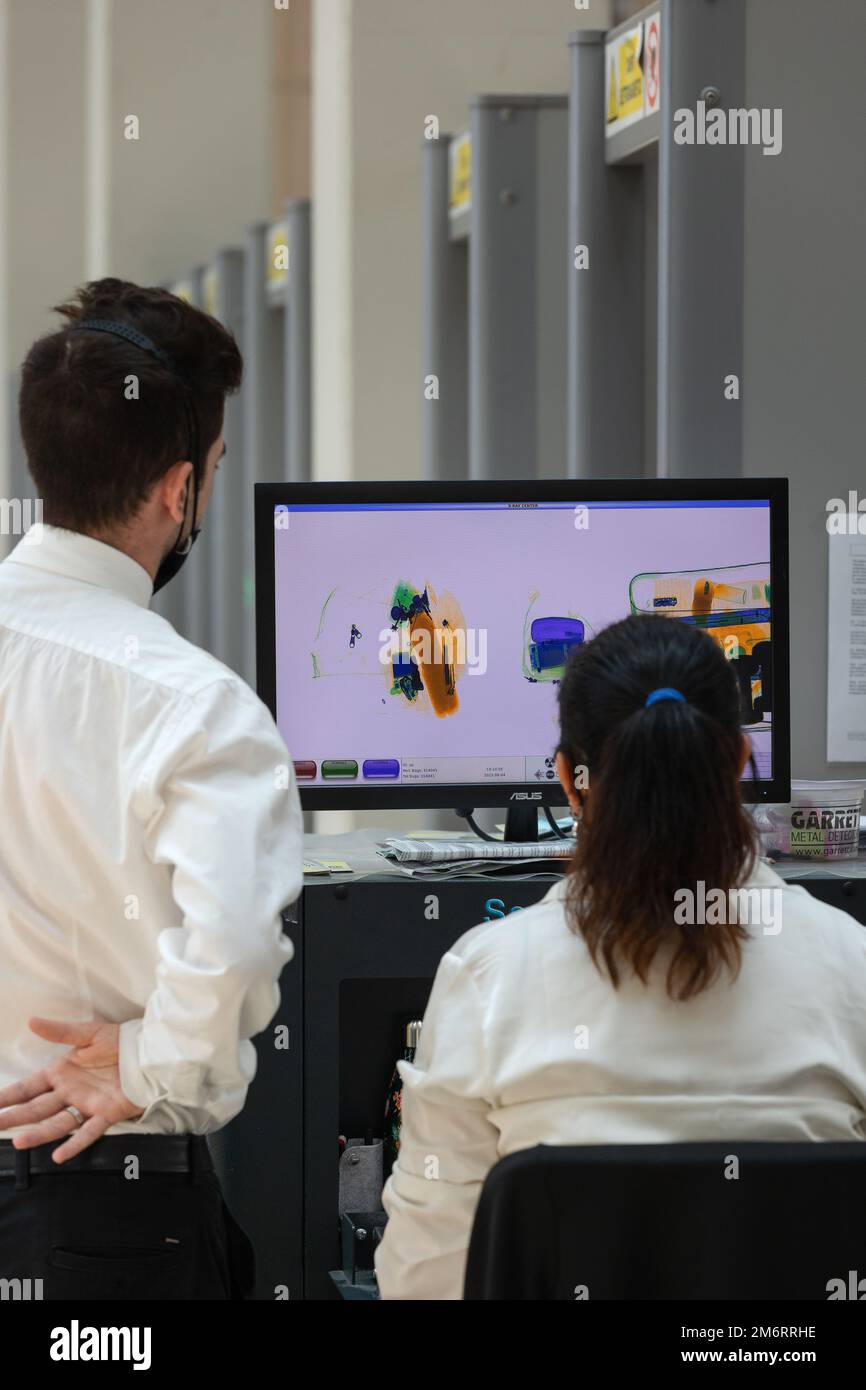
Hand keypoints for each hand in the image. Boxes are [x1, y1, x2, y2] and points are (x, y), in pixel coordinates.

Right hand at [0, 1018, 144, 1162]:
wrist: (149, 1051)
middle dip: (14, 1117)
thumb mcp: (88, 1033)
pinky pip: (88, 1132)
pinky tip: (59, 1155)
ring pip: (56, 1123)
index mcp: (61, 1072)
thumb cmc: (119, 1041)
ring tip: (18, 1141)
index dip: (8, 1096)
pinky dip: (74, 1144)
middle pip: (36, 1108)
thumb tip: (32, 1021)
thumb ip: (60, 1031)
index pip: (28, 1087)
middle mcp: (69, 1091)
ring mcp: (86, 1105)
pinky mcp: (106, 1114)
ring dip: (38, 1133)